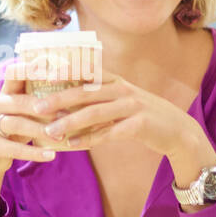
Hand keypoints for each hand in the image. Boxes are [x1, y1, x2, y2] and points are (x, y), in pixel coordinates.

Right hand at [0, 64, 60, 178]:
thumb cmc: (19, 128)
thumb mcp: (28, 112)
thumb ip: (44, 100)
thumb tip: (78, 92)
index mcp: (6, 92)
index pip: (14, 73)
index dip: (30, 69)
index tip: (52, 70)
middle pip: (18, 100)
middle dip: (43, 107)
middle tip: (66, 115)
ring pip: (15, 124)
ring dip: (40, 130)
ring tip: (61, 137)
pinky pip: (13, 148)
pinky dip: (33, 152)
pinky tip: (50, 155)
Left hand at [30, 71, 215, 182]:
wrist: (179, 131)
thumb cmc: (144, 116)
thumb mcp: (124, 100)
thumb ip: (99, 99)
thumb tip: (65, 103)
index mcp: (117, 81)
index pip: (88, 71)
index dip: (66, 71)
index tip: (42, 74)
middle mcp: (124, 90)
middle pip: (86, 92)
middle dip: (59, 98)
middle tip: (37, 106)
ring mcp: (133, 106)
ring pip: (95, 113)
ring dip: (70, 122)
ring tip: (50, 132)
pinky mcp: (139, 125)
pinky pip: (108, 133)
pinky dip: (89, 139)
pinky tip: (73, 145)